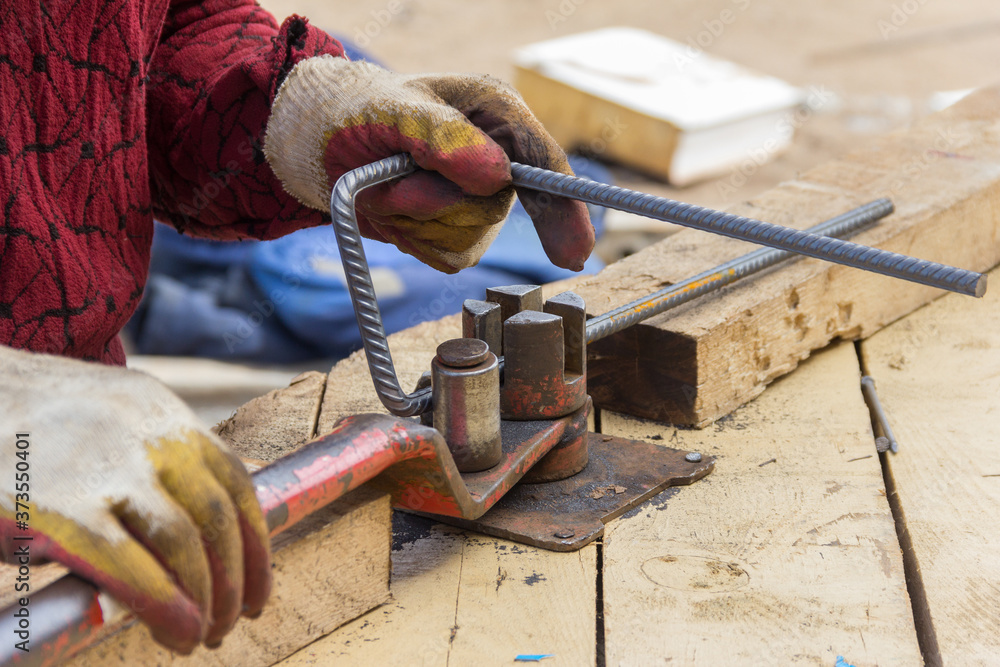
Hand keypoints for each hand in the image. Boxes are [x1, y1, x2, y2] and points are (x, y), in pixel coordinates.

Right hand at [0, 347, 270, 652]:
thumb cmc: (26, 428)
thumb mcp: (108, 421)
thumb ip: (157, 465)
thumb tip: (214, 517)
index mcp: (162, 411)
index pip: (234, 482)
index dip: (256, 542)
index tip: (261, 585)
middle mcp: (146, 434)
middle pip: (217, 516)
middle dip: (237, 578)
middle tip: (233, 621)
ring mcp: (106, 468)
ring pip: (184, 541)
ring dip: (206, 597)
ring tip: (203, 634)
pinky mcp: (59, 507)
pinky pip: (131, 564)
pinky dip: (165, 604)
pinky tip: (178, 631)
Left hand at [264, 56, 593, 272]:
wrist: (317, 145)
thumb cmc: (353, 111)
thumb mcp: (391, 112)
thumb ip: (442, 138)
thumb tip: (496, 175)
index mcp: (493, 112)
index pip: (542, 161)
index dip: (564, 208)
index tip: (573, 253)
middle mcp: (495, 156)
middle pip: (494, 208)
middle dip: (434, 205)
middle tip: (390, 188)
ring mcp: (479, 196)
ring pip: (468, 238)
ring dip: (413, 221)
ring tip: (383, 189)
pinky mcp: (457, 228)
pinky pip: (448, 255)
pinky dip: (410, 238)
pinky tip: (391, 210)